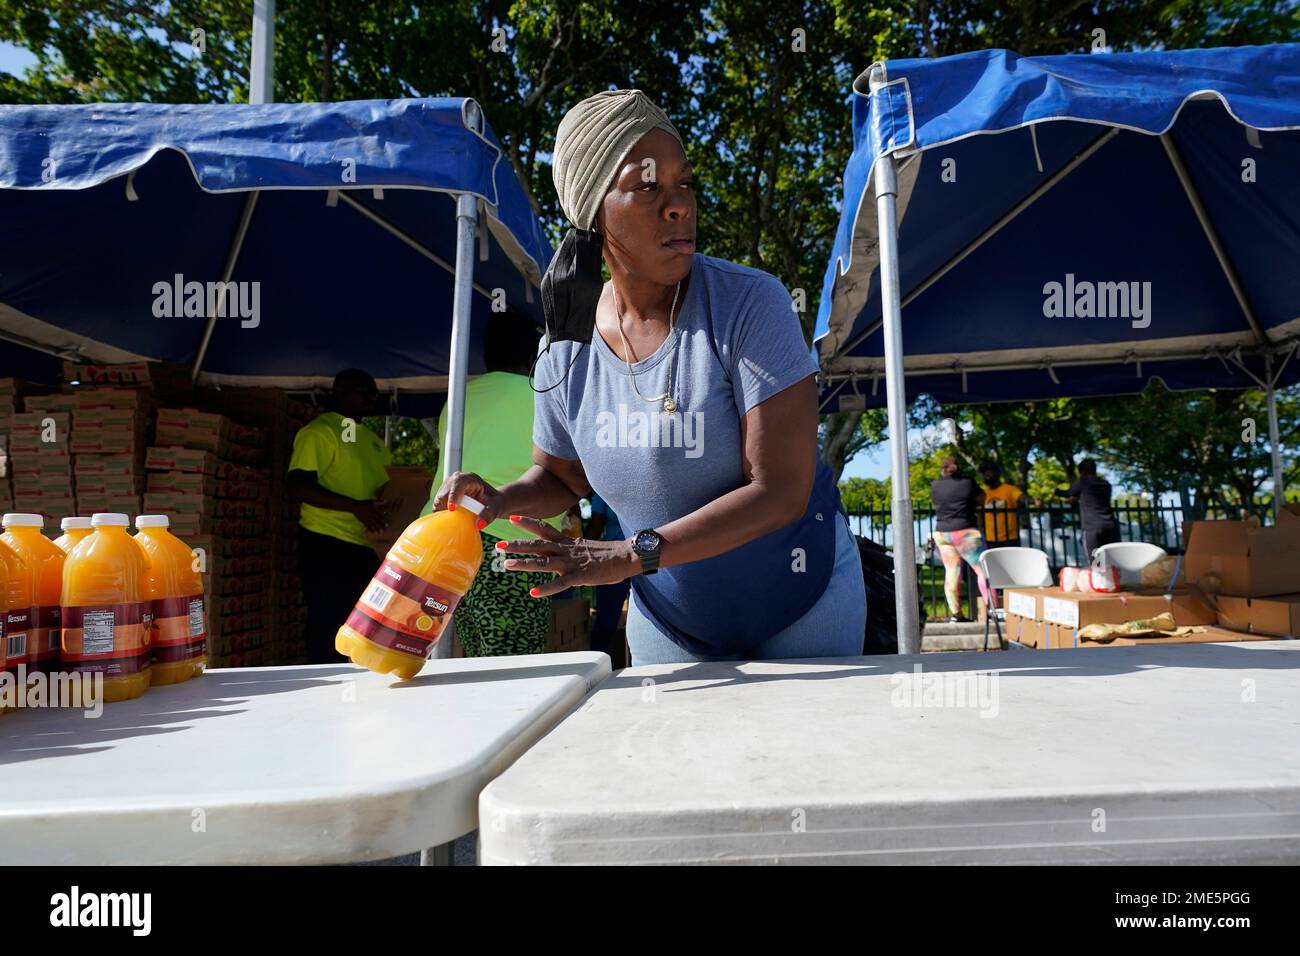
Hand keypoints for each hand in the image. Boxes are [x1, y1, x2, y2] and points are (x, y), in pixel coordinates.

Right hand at [353, 500, 390, 532]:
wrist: (355, 506)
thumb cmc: (364, 503)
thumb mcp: (372, 501)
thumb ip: (379, 501)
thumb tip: (386, 500)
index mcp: (373, 510)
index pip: (379, 516)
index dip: (383, 520)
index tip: (387, 523)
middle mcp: (370, 515)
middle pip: (376, 521)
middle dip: (380, 525)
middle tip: (385, 529)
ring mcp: (366, 519)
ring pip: (372, 524)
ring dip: (376, 529)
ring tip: (379, 532)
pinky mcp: (363, 521)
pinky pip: (367, 526)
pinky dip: (370, 529)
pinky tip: (373, 532)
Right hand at [432, 470, 501, 529]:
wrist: (492, 501)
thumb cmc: (495, 502)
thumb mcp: (496, 508)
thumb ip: (489, 515)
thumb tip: (479, 525)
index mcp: (470, 478)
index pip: (458, 483)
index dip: (453, 495)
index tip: (452, 508)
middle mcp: (457, 479)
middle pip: (445, 492)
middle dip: (446, 506)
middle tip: (454, 520)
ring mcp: (449, 486)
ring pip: (439, 499)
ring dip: (443, 511)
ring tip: (454, 520)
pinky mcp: (444, 495)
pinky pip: (438, 505)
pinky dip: (442, 513)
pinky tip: (450, 520)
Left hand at [496, 515, 638, 597]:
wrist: (626, 557)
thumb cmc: (607, 554)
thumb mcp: (584, 548)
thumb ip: (570, 550)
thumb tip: (561, 553)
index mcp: (567, 542)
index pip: (544, 530)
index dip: (528, 524)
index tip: (512, 518)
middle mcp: (566, 550)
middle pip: (537, 546)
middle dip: (517, 545)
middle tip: (498, 545)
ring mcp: (571, 563)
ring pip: (543, 562)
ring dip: (524, 564)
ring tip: (506, 565)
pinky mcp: (579, 577)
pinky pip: (559, 584)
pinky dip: (546, 589)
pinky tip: (533, 592)